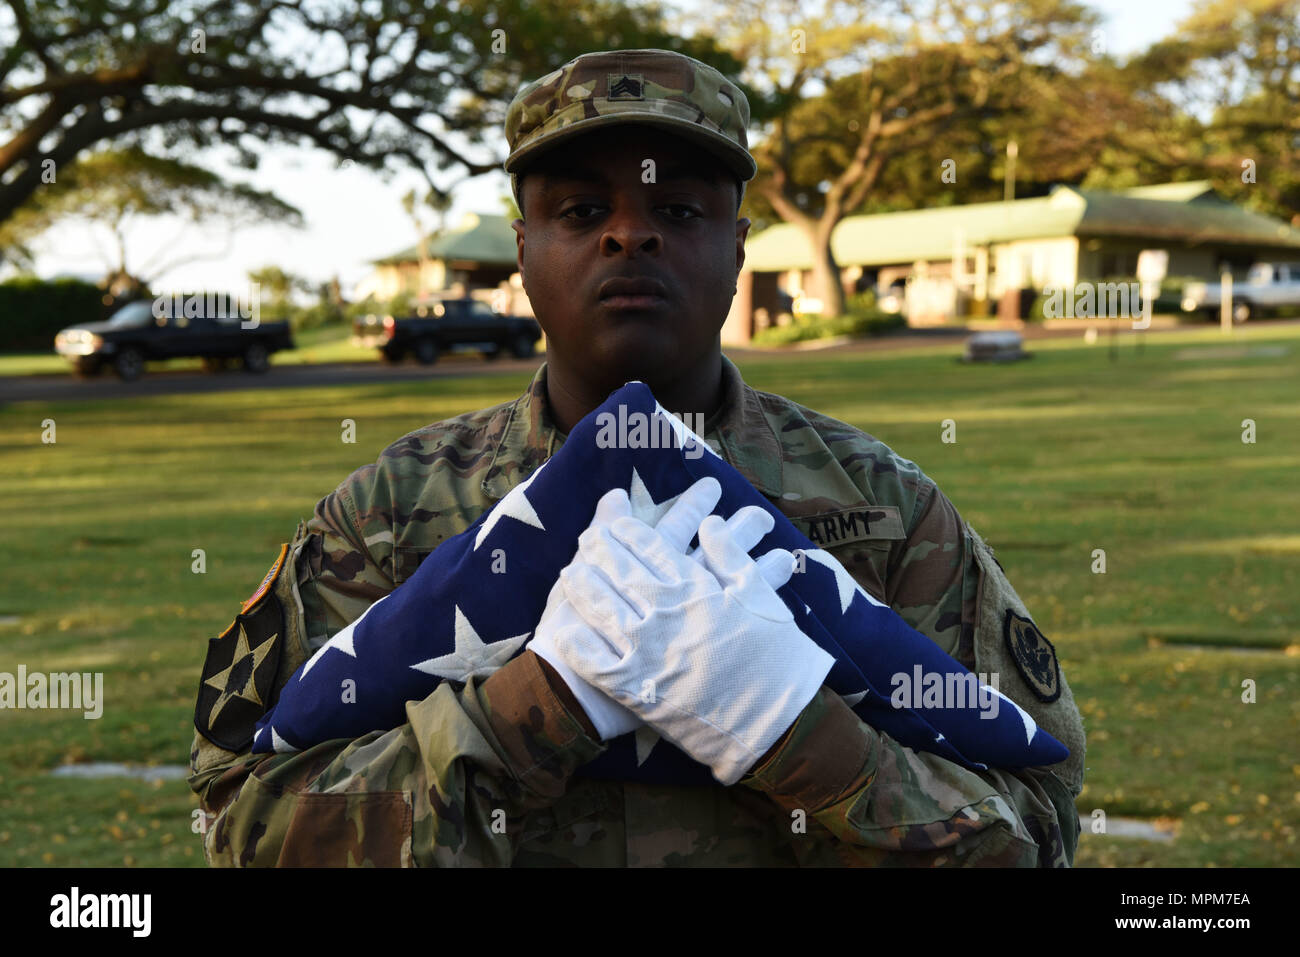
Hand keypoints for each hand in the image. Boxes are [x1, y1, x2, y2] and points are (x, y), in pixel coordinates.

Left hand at [552, 501, 834, 784]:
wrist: (772, 721)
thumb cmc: (773, 656)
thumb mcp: (760, 595)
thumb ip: (732, 555)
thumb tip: (712, 523)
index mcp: (694, 588)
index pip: (651, 548)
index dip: (629, 533)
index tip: (614, 524)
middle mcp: (664, 613)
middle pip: (620, 572)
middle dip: (599, 550)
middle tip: (586, 538)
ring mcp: (645, 651)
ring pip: (602, 609)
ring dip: (582, 588)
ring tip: (568, 574)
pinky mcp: (635, 689)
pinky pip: (595, 661)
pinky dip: (578, 643)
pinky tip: (566, 630)